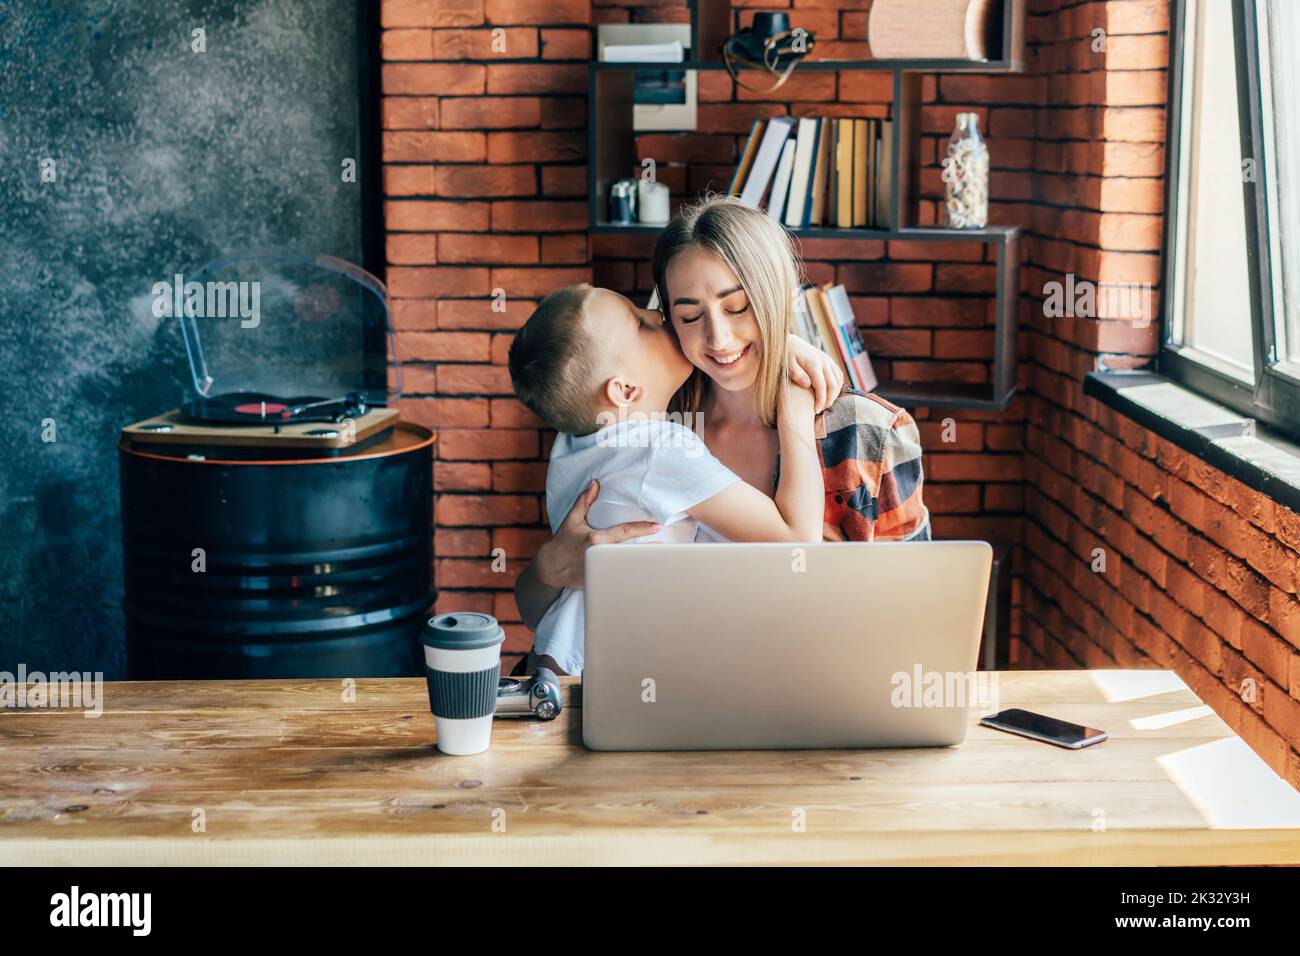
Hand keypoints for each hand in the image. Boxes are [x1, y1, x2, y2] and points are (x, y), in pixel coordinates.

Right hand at [532, 479, 660, 589]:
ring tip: (661, 561)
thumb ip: (585, 502)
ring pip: (626, 567)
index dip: (642, 528)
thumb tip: (595, 483)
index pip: (623, 532)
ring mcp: (600, 570)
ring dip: (643, 564)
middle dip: (649, 550)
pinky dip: (630, 578)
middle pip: (630, 552)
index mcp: (595, 538)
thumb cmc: (562, 542)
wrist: (549, 568)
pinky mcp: (599, 581)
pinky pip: (618, 580)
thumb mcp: (572, 520)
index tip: (657, 526)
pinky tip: (645, 577)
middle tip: (667, 546)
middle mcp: (598, 554)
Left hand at [786, 333, 844, 412]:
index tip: (815, 411)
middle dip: (828, 400)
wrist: (790, 342)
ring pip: (838, 381)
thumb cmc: (786, 356)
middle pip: (833, 385)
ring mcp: (828, 360)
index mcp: (814, 363)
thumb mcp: (787, 365)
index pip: (822, 387)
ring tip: (824, 404)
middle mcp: (824, 361)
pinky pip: (838, 375)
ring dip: (834, 394)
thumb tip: (807, 385)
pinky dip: (837, 386)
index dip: (820, 401)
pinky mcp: (829, 360)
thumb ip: (796, 374)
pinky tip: (828, 394)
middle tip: (820, 410)